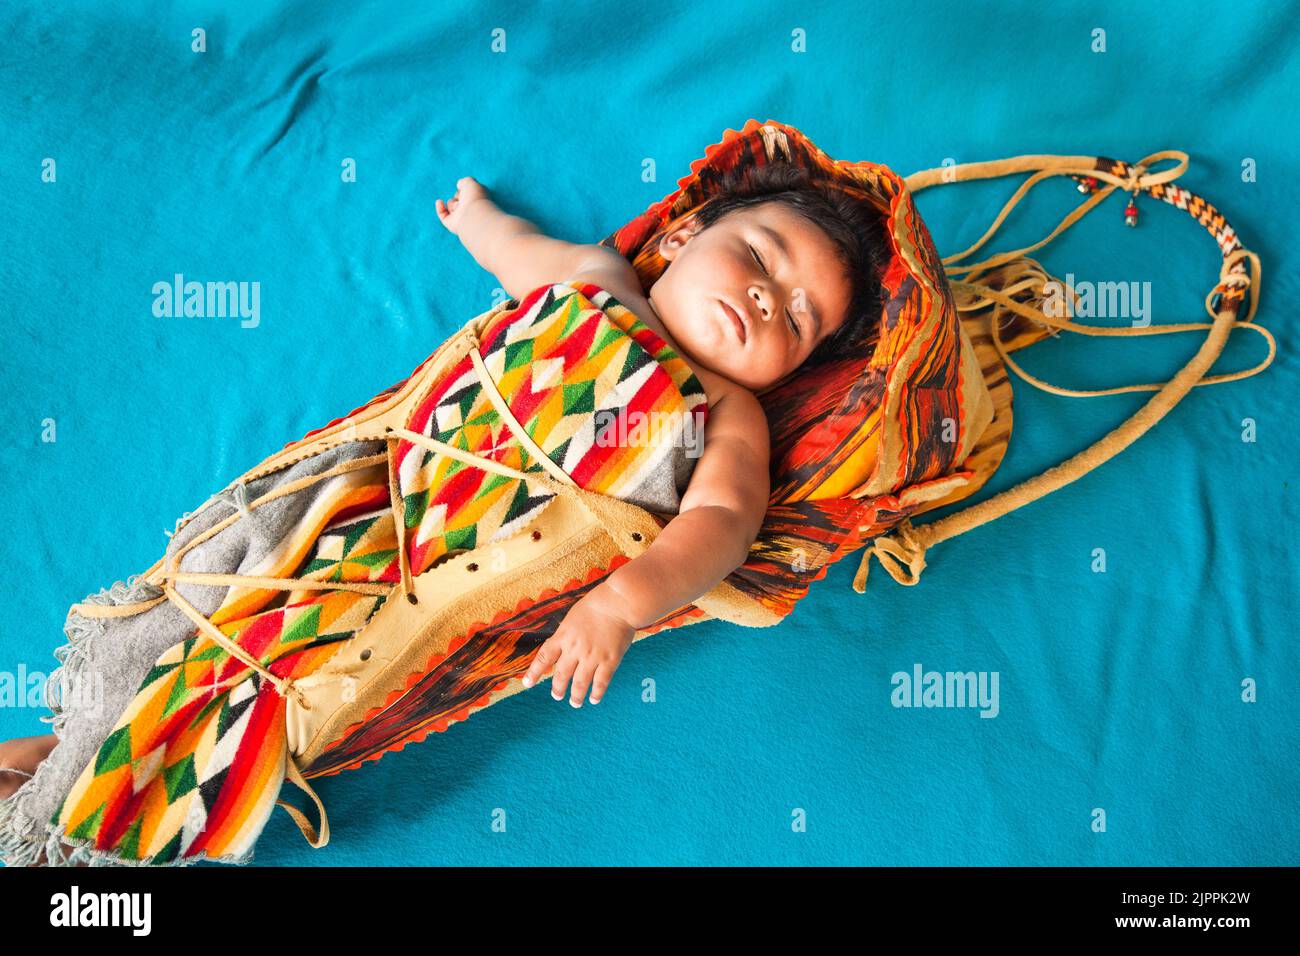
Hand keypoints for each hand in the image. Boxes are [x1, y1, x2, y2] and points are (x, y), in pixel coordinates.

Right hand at [435, 176, 489, 235]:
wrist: (474, 215)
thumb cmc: (475, 198)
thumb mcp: (470, 182)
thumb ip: (464, 182)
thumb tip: (459, 185)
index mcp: (477, 201)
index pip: (468, 193)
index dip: (465, 189)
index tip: (467, 189)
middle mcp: (470, 210)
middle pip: (458, 198)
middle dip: (458, 196)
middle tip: (464, 199)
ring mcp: (462, 218)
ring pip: (451, 205)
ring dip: (453, 204)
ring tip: (459, 207)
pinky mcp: (452, 225)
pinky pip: (443, 215)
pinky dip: (440, 208)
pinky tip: (439, 202)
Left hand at [520, 586, 636, 706]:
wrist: (618, 602)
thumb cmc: (597, 604)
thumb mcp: (573, 616)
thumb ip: (567, 632)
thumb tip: (562, 644)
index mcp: (563, 636)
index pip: (544, 657)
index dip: (534, 672)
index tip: (527, 683)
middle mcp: (575, 649)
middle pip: (561, 674)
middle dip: (557, 688)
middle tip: (556, 696)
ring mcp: (592, 657)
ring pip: (580, 683)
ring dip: (576, 696)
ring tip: (575, 703)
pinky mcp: (609, 661)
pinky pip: (601, 682)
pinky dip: (596, 693)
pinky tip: (594, 699)